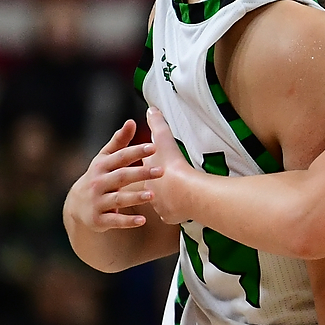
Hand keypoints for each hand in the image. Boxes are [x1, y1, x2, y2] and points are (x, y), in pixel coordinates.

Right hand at [63, 120, 159, 231]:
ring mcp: (98, 202)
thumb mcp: (104, 159)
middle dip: (141, 173)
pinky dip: (127, 221)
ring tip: (152, 195)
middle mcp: (98, 183)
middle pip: (121, 176)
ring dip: (135, 197)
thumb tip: (132, 121)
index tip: (153, 147)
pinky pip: (114, 220)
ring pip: (118, 199)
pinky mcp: (98, 219)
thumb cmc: (97, 177)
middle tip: (161, 171)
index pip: (120, 157)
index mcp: (101, 166)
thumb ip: (119, 141)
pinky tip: (142, 220)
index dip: (136, 151)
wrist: (75, 205)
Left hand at [144, 107, 198, 225]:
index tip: (146, 164)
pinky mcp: (169, 215)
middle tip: (156, 183)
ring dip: (161, 200)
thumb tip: (151, 110)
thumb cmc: (173, 165)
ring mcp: (158, 204)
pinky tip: (177, 211)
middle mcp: (149, 189)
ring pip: (158, 202)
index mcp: (145, 171)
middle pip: (147, 187)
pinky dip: (173, 212)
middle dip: (149, 186)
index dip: (144, 165)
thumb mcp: (164, 139)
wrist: (182, 191)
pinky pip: (170, 214)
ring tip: (169, 198)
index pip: (142, 167)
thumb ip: (157, 124)